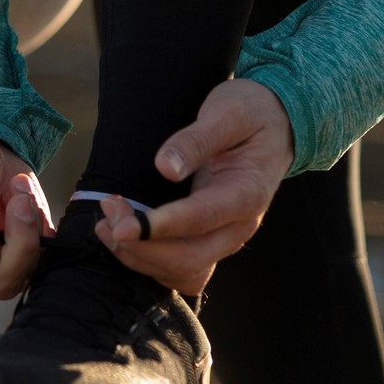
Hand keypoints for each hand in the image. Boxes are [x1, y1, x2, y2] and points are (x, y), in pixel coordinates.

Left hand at [98, 79, 294, 294]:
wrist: (277, 124)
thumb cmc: (251, 114)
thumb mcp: (228, 113)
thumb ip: (197, 139)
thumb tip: (166, 167)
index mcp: (246, 193)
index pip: (201, 219)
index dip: (159, 227)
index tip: (121, 224)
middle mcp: (239, 225)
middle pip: (190, 258)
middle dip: (142, 246)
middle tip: (107, 214)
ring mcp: (226, 237)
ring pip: (183, 271)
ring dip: (141, 257)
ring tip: (106, 226)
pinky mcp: (212, 239)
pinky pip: (183, 269)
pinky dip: (151, 263)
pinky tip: (125, 241)